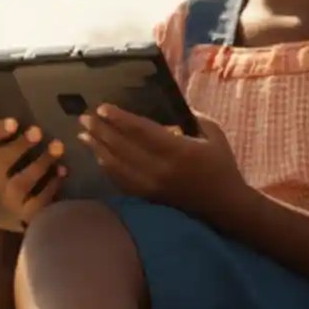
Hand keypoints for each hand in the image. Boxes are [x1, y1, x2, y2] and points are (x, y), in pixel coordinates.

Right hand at [0, 118, 67, 224]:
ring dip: (39, 164)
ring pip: (19, 183)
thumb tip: (52, 106)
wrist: (35, 209)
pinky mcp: (27, 213)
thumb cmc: (34, 170)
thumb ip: (32, 134)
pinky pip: (37, 201)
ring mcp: (12, 198)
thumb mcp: (29, 150)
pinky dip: (52, 185)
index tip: (15, 121)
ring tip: (58, 147)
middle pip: (0, 162)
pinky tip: (63, 171)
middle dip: (19, 146)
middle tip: (38, 131)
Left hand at [78, 105, 247, 219]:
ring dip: (98, 148)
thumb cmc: (221, 165)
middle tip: (84, 117)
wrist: (224, 205)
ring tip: (83, 134)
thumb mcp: (214, 134)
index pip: (142, 131)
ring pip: (117, 166)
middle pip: (123, 148)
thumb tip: (171, 103)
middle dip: (101, 131)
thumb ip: (193, 116)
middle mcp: (161, 169)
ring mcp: (152, 186)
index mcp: (179, 151)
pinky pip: (121, 181)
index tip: (103, 108)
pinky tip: (98, 155)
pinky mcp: (148, 198)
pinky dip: (106, 167)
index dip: (120, 119)